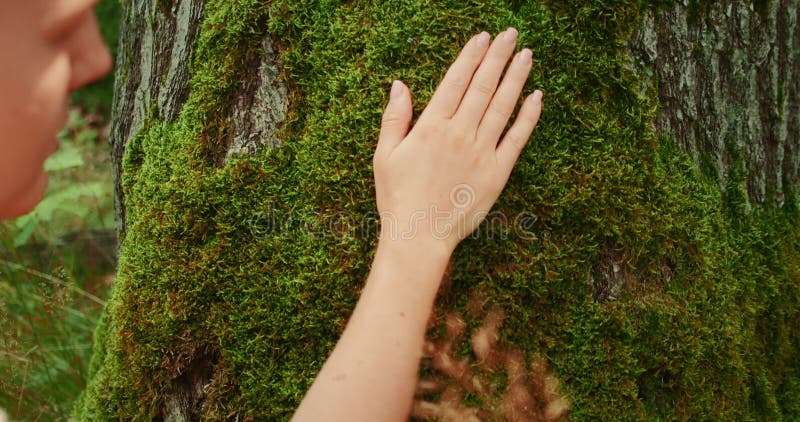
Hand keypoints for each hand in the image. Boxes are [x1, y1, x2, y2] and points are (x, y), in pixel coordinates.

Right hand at [373, 28, 542, 251]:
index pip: (455, 81)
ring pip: (502, 106)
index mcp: (431, 127)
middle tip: (511, 34)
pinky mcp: (497, 173)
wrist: (419, 235)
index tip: (482, 38)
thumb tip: (400, 85)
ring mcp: (481, 152)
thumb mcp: (384, 155)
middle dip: (498, 57)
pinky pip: (517, 139)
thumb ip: (394, 117)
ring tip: (526, 55)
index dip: (471, 57)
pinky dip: (528, 117)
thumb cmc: (397, 197)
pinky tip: (536, 97)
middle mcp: (459, 134)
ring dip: (516, 78)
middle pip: (482, 87)